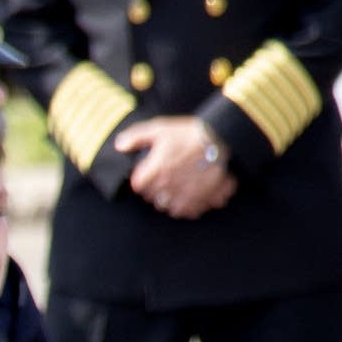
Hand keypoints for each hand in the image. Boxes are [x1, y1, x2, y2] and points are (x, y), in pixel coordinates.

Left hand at [117, 117, 235, 219]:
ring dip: (172, 200)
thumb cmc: (189, 133)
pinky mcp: (200, 200)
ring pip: (169, 207)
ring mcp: (183, 195)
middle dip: (157, 190)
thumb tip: (119, 146)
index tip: (150, 173)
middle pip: (153, 198)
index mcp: (153, 171)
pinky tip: (192, 195)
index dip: (143, 179)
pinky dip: (189, 206)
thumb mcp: (159, 129)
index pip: (138, 186)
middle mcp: (166, 187)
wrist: (222, 139)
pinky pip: (188, 212)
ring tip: (179, 188)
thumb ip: (136, 138)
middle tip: (167, 178)